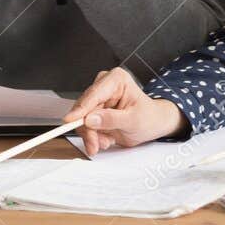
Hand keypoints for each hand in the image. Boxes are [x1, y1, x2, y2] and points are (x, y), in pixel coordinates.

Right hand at [62, 67, 186, 154]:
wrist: (153, 124)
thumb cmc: (149, 117)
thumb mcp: (134, 120)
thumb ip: (111, 119)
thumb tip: (90, 119)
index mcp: (116, 79)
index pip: (94, 94)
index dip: (81, 109)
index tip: (70, 120)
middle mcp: (104, 86)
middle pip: (85, 109)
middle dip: (89, 130)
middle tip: (95, 144)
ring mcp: (99, 99)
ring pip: (82, 120)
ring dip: (93, 136)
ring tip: (107, 142)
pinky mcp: (95, 111)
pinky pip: (86, 126)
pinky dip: (95, 137)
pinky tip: (107, 139)